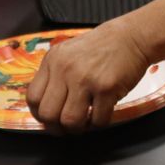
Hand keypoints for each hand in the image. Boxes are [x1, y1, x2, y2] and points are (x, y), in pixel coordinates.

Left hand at [27, 16, 153, 131]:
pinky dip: (100, 123)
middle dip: (57, 127)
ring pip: (70, 121)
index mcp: (53, 61)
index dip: (40, 115)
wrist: (131, 37)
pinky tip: (102, 112)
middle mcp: (65, 69)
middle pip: (48, 114)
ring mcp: (85, 79)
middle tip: (68, 126)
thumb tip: (46, 108)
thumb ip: (55, 76)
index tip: (50, 119)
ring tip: (86, 121)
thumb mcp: (69, 54)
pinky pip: (97, 120)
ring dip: (79, 128)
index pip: (33, 98)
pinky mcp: (106, 88)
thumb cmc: (101, 47)